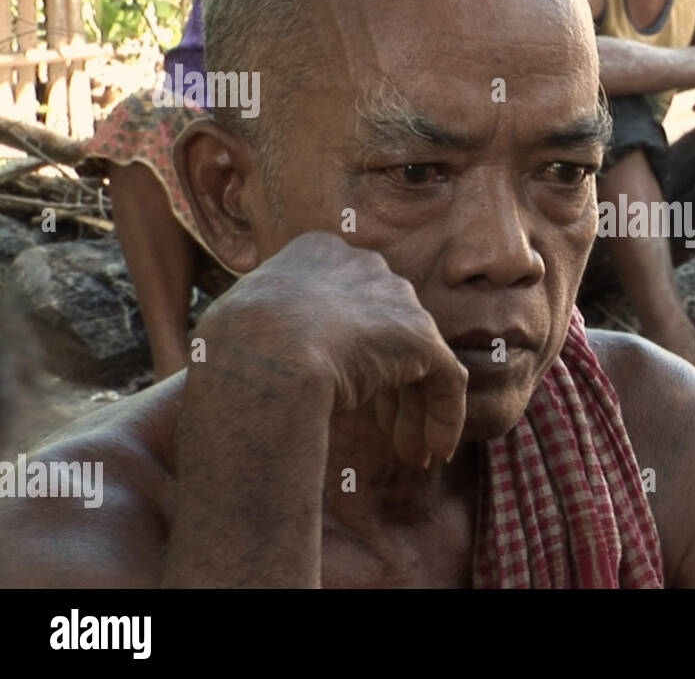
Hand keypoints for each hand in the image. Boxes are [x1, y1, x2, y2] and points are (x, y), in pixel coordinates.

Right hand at [196, 231, 466, 466]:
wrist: (261, 352)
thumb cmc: (232, 347)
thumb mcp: (237, 321)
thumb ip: (260, 325)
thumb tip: (238, 353)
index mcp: (318, 254)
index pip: (345, 304)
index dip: (349, 350)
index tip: (340, 390)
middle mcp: (365, 267)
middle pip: (385, 332)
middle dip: (388, 386)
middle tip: (384, 432)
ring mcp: (397, 300)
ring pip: (418, 360)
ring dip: (414, 411)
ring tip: (411, 455)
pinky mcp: (422, 337)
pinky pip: (447, 379)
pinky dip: (445, 416)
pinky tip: (434, 450)